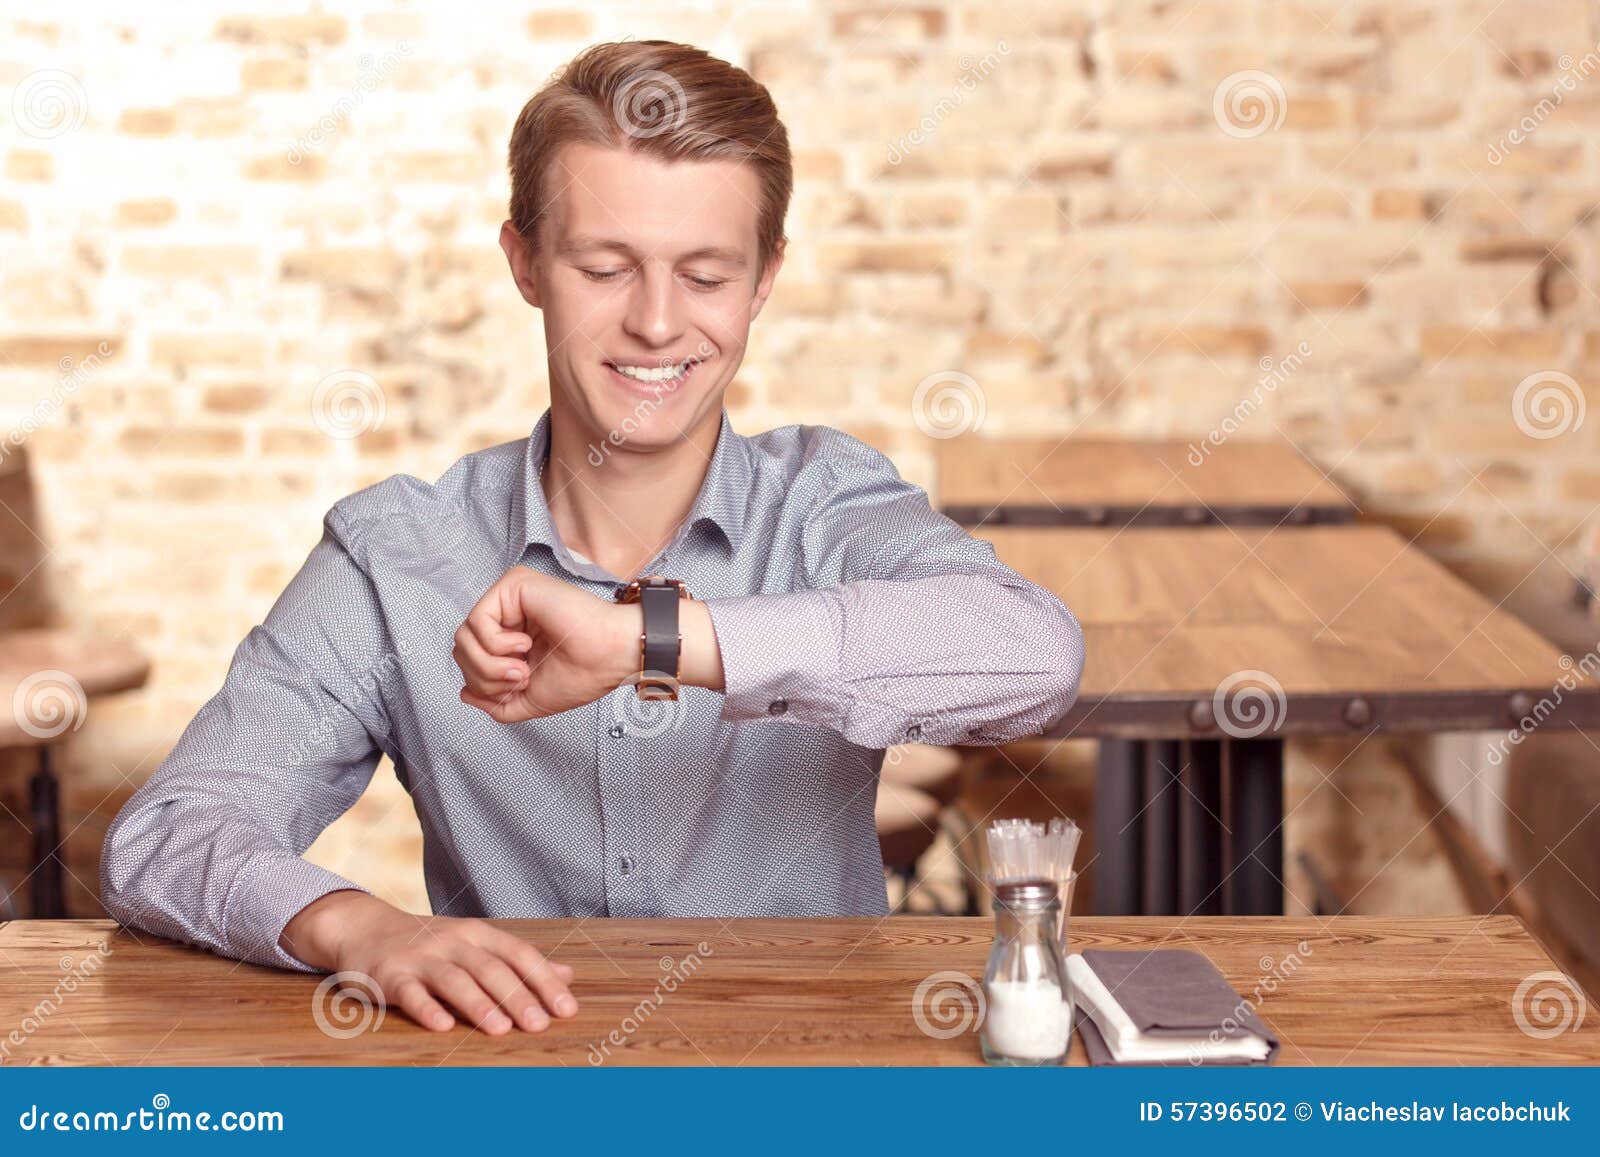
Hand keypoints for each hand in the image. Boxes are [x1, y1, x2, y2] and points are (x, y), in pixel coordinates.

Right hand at [280, 890, 577, 1033]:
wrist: (365, 928)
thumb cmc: (431, 944)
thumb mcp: (476, 944)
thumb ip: (518, 961)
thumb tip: (567, 975)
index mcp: (479, 934)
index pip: (519, 954)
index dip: (544, 980)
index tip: (566, 1008)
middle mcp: (453, 941)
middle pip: (491, 969)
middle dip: (518, 997)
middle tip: (539, 1025)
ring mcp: (421, 957)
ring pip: (455, 979)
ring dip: (479, 1004)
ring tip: (501, 1029)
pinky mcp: (391, 975)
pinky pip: (410, 992)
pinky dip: (427, 1008)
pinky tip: (442, 1026)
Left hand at [454, 566, 637, 723]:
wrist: (606, 659)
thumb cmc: (582, 674)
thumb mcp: (528, 701)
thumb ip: (494, 702)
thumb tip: (464, 693)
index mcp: (514, 638)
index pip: (470, 659)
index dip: (483, 683)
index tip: (518, 686)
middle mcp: (509, 616)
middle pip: (462, 649)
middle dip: (484, 677)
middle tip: (520, 677)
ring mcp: (510, 599)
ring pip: (464, 637)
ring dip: (489, 664)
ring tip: (521, 665)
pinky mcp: (513, 586)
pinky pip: (476, 621)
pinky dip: (496, 644)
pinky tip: (525, 643)